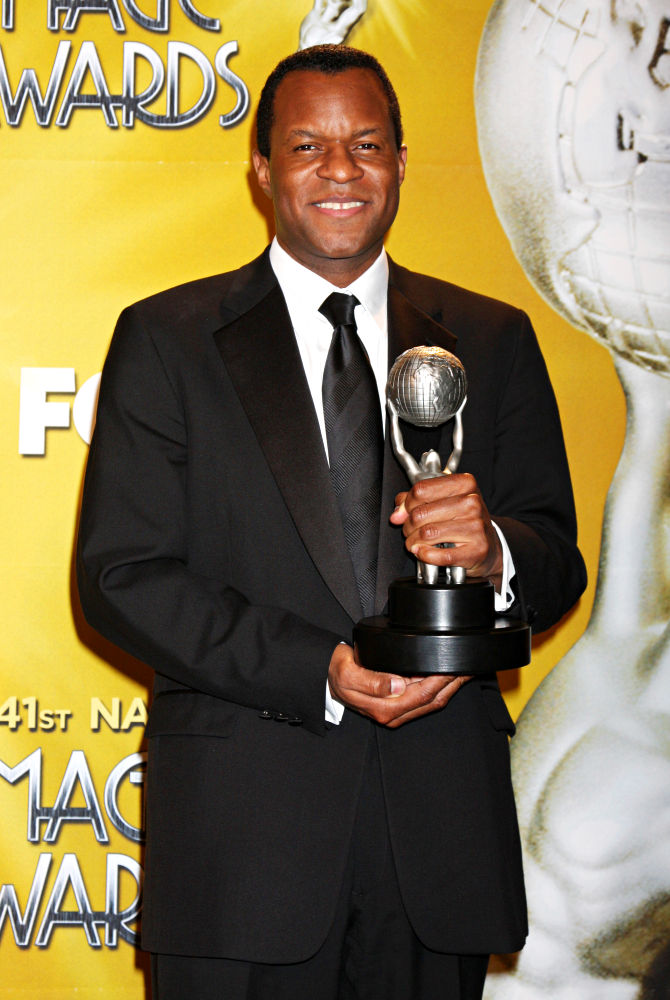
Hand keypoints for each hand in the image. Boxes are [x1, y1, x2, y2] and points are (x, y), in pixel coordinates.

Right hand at [328, 643, 470, 727]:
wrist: (327, 677)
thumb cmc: (337, 673)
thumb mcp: (348, 673)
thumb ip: (371, 681)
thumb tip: (396, 684)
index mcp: (383, 708)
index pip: (422, 694)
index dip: (441, 680)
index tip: (454, 665)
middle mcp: (393, 714)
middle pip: (432, 700)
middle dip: (452, 683)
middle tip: (469, 665)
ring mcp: (397, 713)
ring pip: (432, 702)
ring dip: (451, 687)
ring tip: (466, 670)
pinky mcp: (399, 707)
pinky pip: (426, 701)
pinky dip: (441, 690)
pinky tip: (449, 678)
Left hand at [390, 473, 502, 584]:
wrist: (489, 545)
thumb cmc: (463, 520)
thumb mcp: (442, 501)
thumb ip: (416, 500)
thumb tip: (397, 514)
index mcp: (464, 484)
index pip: (421, 489)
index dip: (406, 504)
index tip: (403, 513)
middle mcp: (472, 502)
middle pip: (420, 513)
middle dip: (408, 526)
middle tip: (410, 531)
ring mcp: (476, 526)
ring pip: (427, 534)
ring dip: (413, 542)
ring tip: (415, 543)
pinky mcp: (476, 550)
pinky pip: (440, 555)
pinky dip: (425, 556)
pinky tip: (424, 553)